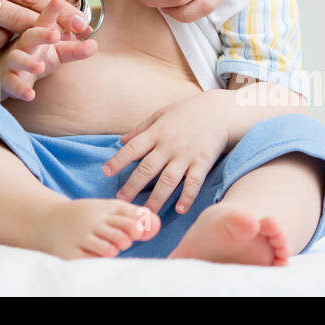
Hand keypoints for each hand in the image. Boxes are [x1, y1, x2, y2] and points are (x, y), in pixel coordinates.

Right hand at [0, 0, 96, 101]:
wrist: (5, 73)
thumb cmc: (34, 56)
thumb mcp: (57, 52)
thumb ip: (75, 49)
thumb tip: (94, 44)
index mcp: (37, 33)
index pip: (45, 20)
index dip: (52, 10)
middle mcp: (24, 44)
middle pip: (31, 36)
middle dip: (42, 34)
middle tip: (55, 34)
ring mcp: (13, 61)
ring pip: (17, 58)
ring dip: (28, 62)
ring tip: (40, 67)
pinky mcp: (7, 79)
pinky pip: (12, 83)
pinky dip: (20, 89)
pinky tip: (30, 95)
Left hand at [101, 91, 241, 215]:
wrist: (217, 111)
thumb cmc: (186, 112)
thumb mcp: (161, 115)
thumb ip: (141, 129)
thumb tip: (121, 141)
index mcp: (156, 132)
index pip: (133, 147)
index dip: (119, 160)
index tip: (106, 172)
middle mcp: (169, 145)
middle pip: (148, 168)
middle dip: (133, 185)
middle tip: (121, 200)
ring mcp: (186, 155)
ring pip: (168, 180)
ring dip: (156, 198)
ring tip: (146, 213)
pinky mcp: (203, 163)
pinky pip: (193, 183)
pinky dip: (187, 197)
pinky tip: (179, 210)